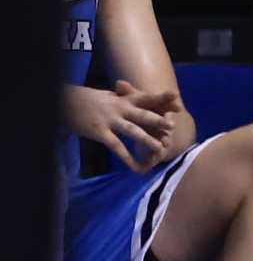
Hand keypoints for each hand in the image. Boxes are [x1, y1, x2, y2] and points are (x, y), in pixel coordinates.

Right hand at [61, 81, 178, 172]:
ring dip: (147, 139)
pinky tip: (136, 166)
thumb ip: (124, 95)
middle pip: (143, 114)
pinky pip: (116, 147)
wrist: (67, 102)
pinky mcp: (100, 133)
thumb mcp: (110, 95)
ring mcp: (111, 121)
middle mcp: (120, 108)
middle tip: (173, 125)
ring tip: (161, 148)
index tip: (177, 98)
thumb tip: (136, 93)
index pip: (147, 97)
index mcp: (124, 99)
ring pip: (132, 131)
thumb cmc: (90, 99)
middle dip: (158, 120)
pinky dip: (127, 157)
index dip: (162, 98)